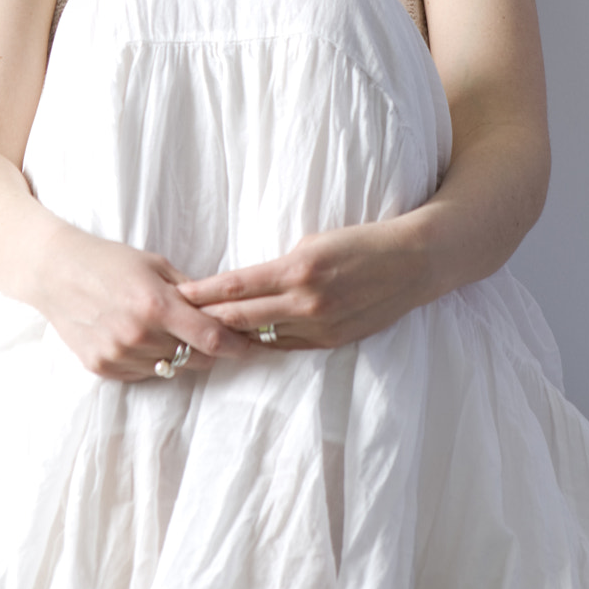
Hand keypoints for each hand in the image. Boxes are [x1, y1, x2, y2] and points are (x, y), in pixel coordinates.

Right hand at [40, 231, 252, 380]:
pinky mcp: (102, 367)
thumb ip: (189, 291)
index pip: (210, 338)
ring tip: (167, 333)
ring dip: (177, 356)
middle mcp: (138, 335)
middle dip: (208, 350)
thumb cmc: (109, 261)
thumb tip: (222, 309)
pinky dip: (150, 362)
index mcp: (156, 305)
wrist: (56, 273)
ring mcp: (118, 355)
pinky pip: (142, 374)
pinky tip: (142, 340)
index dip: (236, 346)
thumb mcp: (155, 265)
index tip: (249, 346)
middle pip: (193, 359)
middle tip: (210, 336)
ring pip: (169, 369)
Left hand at [175, 223, 422, 351]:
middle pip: (241, 316)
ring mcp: (320, 326)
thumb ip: (281, 266)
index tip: (179, 294)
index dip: (204, 293)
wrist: (414, 262)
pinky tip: (242, 345)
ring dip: (230, 337)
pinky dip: (262, 345)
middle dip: (206, 319)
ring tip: (200, 338)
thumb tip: (248, 282)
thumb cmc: (363, 242)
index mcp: (298, 268)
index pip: (237, 285)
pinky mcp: (332, 341)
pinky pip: (287, 347)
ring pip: (260, 337)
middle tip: (174, 322)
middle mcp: (306, 301)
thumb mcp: (316, 241)